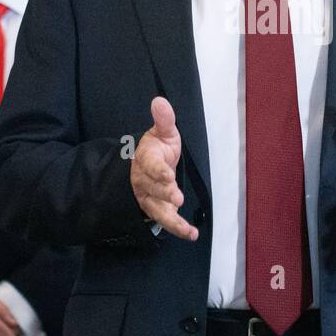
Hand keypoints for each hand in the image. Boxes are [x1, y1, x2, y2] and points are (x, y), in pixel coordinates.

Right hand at [130, 97, 197, 239]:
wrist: (142, 166)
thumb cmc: (156, 148)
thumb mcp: (162, 132)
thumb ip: (163, 119)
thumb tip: (160, 100)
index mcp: (146, 159)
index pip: (150, 165)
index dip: (158, 171)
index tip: (167, 175)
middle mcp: (145, 181)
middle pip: (153, 189)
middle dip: (165, 193)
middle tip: (177, 197)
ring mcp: (150, 198)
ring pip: (158, 210)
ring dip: (171, 219)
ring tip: (186, 227)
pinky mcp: (158, 210)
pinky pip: (167, 221)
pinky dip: (179, 229)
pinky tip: (192, 234)